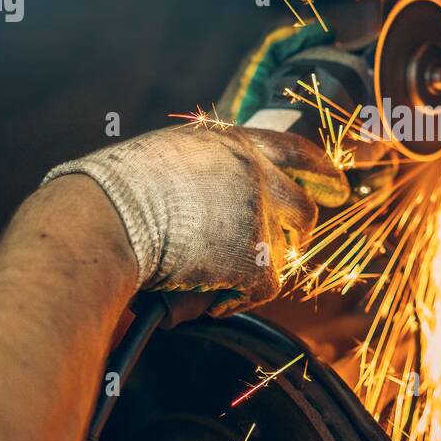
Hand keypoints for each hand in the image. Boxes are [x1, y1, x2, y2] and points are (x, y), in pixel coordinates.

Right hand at [42, 124, 347, 314]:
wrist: (100, 219)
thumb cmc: (112, 193)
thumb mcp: (165, 157)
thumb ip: (204, 171)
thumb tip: (216, 199)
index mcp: (231, 142)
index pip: (296, 151)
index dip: (322, 172)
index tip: (340, 187)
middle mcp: (254, 171)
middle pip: (304, 209)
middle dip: (295, 234)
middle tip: (278, 251)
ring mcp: (257, 213)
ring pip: (283, 254)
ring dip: (254, 268)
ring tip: (210, 275)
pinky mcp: (254, 256)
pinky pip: (263, 288)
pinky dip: (237, 298)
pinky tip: (205, 296)